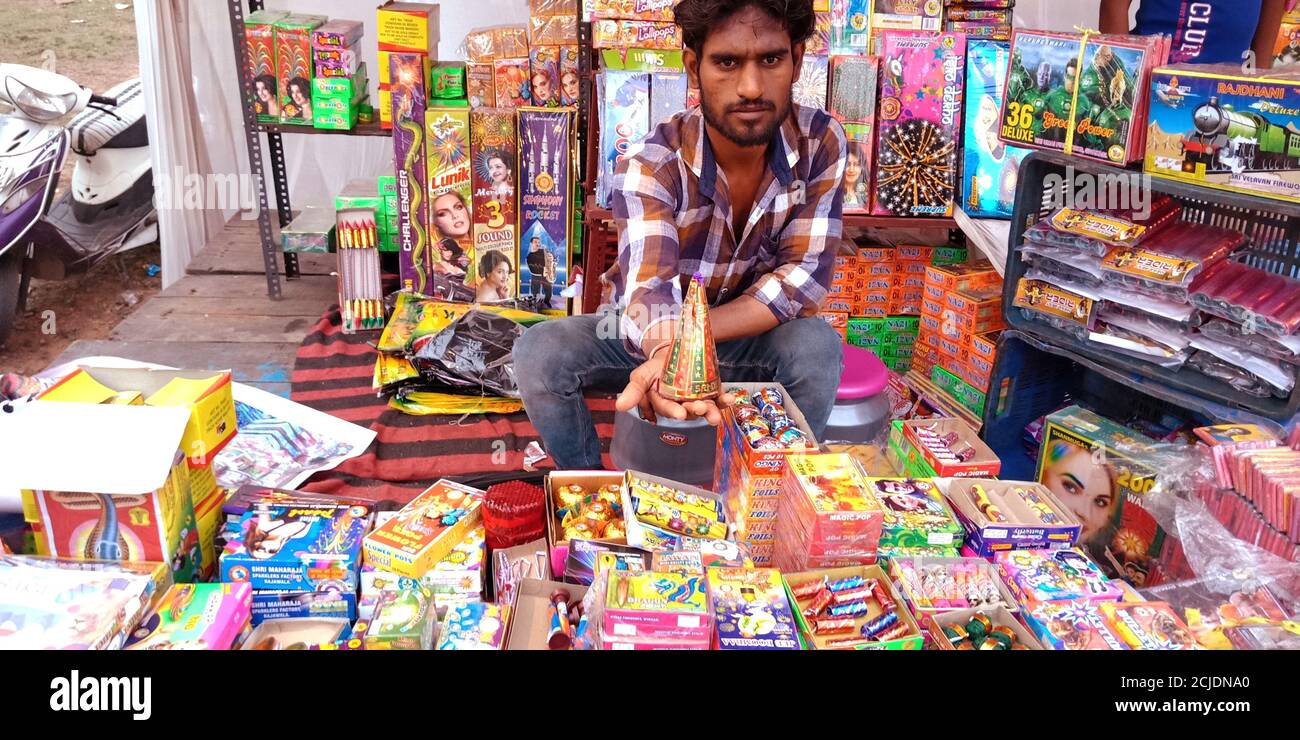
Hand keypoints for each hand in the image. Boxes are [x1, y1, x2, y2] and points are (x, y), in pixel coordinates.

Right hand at [615, 349, 733, 425]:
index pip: (667, 408)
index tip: (681, 414)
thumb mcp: (642, 376)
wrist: (673, 353)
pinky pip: (718, 400)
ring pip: (704, 408)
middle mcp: (681, 405)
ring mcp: (696, 400)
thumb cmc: (655, 369)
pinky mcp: (710, 395)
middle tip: (701, 408)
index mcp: (662, 403)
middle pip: (688, 410)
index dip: (673, 412)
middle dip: (696, 410)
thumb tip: (619, 406)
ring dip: (712, 410)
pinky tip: (730, 399)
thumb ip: (633, 391)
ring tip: (718, 411)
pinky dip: (724, 400)